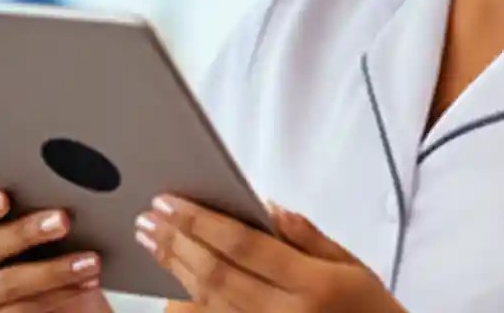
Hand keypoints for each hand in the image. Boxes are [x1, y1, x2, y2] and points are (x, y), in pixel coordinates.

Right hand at [0, 191, 111, 311]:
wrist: (64, 288)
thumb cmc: (48, 242)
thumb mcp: (39, 217)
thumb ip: (38, 199)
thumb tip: (68, 180)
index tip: (4, 198)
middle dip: (26, 232)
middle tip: (62, 220)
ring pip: (9, 283)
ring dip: (54, 269)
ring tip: (90, 259)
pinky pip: (28, 308)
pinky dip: (64, 292)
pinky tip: (89, 280)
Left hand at [141, 196, 407, 312]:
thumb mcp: (353, 266)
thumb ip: (307, 236)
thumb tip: (264, 208)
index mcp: (315, 285)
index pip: (243, 244)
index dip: (200, 220)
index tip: (170, 201)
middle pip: (215, 274)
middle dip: (176, 241)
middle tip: (149, 217)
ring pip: (205, 307)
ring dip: (174, 274)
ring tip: (154, 244)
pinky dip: (188, 310)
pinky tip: (173, 292)